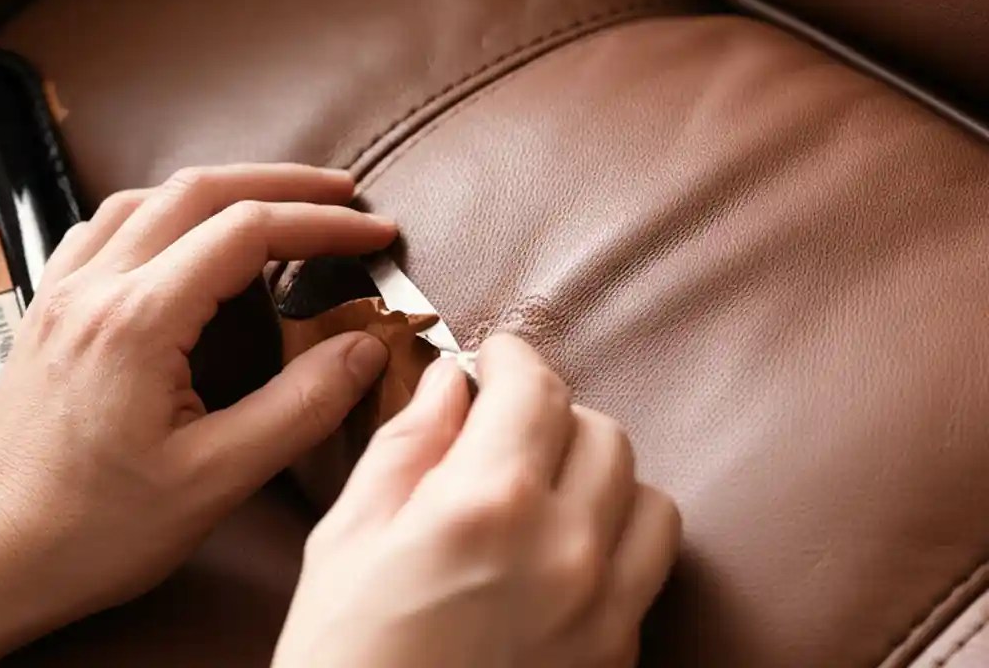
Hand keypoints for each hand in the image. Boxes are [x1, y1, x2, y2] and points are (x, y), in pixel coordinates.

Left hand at [0, 164, 396, 628]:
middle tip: (340, 197)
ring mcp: (61, 296)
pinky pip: (102, 231)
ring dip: (216, 190)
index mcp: (138, 321)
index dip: (321, 224)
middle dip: (279, 183)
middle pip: (196, 190)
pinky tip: (178, 238)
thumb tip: (363, 348)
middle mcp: (94, 288)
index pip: (248, 231)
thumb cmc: (92, 532)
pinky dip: (157, 214)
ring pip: (145, 199)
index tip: (373, 235)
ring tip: (272, 205)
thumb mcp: (214, 480)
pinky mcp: (45, 315)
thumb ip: (298, 407)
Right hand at [274, 334, 680, 667]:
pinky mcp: (617, 655)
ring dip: (599, 473)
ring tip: (546, 486)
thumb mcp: (347, 539)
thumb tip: (447, 383)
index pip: (534, 387)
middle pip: (600, 431)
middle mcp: (564, 548)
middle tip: (505, 424)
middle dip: (552, 412)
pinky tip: (564, 550)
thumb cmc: (342, 659)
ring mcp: (603, 608)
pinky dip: (618, 538)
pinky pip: (649, 566)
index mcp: (485, 504)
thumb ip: (405, 445)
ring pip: (646, 495)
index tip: (496, 355)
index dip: (513, 355)